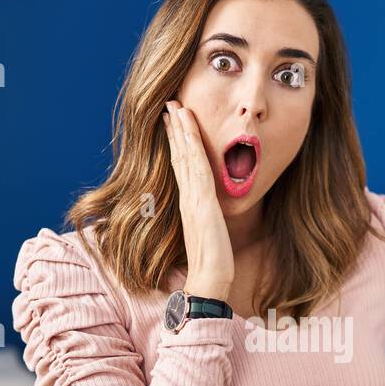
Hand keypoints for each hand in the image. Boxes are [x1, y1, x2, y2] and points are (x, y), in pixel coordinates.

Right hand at [164, 100, 232, 298]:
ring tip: (176, 107)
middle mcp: (188, 197)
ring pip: (185, 156)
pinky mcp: (201, 203)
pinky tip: (188, 129)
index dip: (177, 142)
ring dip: (180, 129)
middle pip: (179, 155)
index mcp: (190, 203)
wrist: (209, 281)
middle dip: (175, 128)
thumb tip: (213, 211)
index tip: (174, 122)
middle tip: (170, 104)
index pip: (181, 165)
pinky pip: (196, 167)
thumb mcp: (212, 232)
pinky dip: (190, 146)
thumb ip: (210, 218)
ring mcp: (193, 198)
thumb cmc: (213, 263)